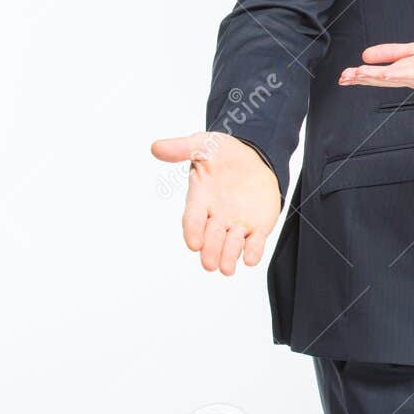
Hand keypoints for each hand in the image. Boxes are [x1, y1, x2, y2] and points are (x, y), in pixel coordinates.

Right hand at [151, 132, 281, 275]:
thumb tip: (156, 147)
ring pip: (231, 245)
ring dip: (228, 256)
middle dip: (210, 251)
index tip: (193, 243)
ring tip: (226, 268)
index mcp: (200, 200)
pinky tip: (251, 259)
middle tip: (209, 263)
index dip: (193, 231)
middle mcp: (216, 216)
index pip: (193, 219)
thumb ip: (182, 148)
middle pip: (211, 238)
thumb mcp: (203, 145)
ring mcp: (237, 223)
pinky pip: (254, 242)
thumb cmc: (223, 153)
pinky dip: (253, 251)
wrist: (254, 155)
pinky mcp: (258, 226)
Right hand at [338, 41, 413, 107]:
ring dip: (375, 77)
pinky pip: (413, 74)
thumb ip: (390, 53)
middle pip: (382, 79)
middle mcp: (409, 77)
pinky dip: (399, 74)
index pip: (378, 75)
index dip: (360, 76)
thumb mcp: (413, 51)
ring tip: (357, 74)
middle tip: (344, 78)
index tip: (343, 76)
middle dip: (362, 78)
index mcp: (403, 72)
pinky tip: (386, 73)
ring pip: (393, 77)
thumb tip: (365, 55)